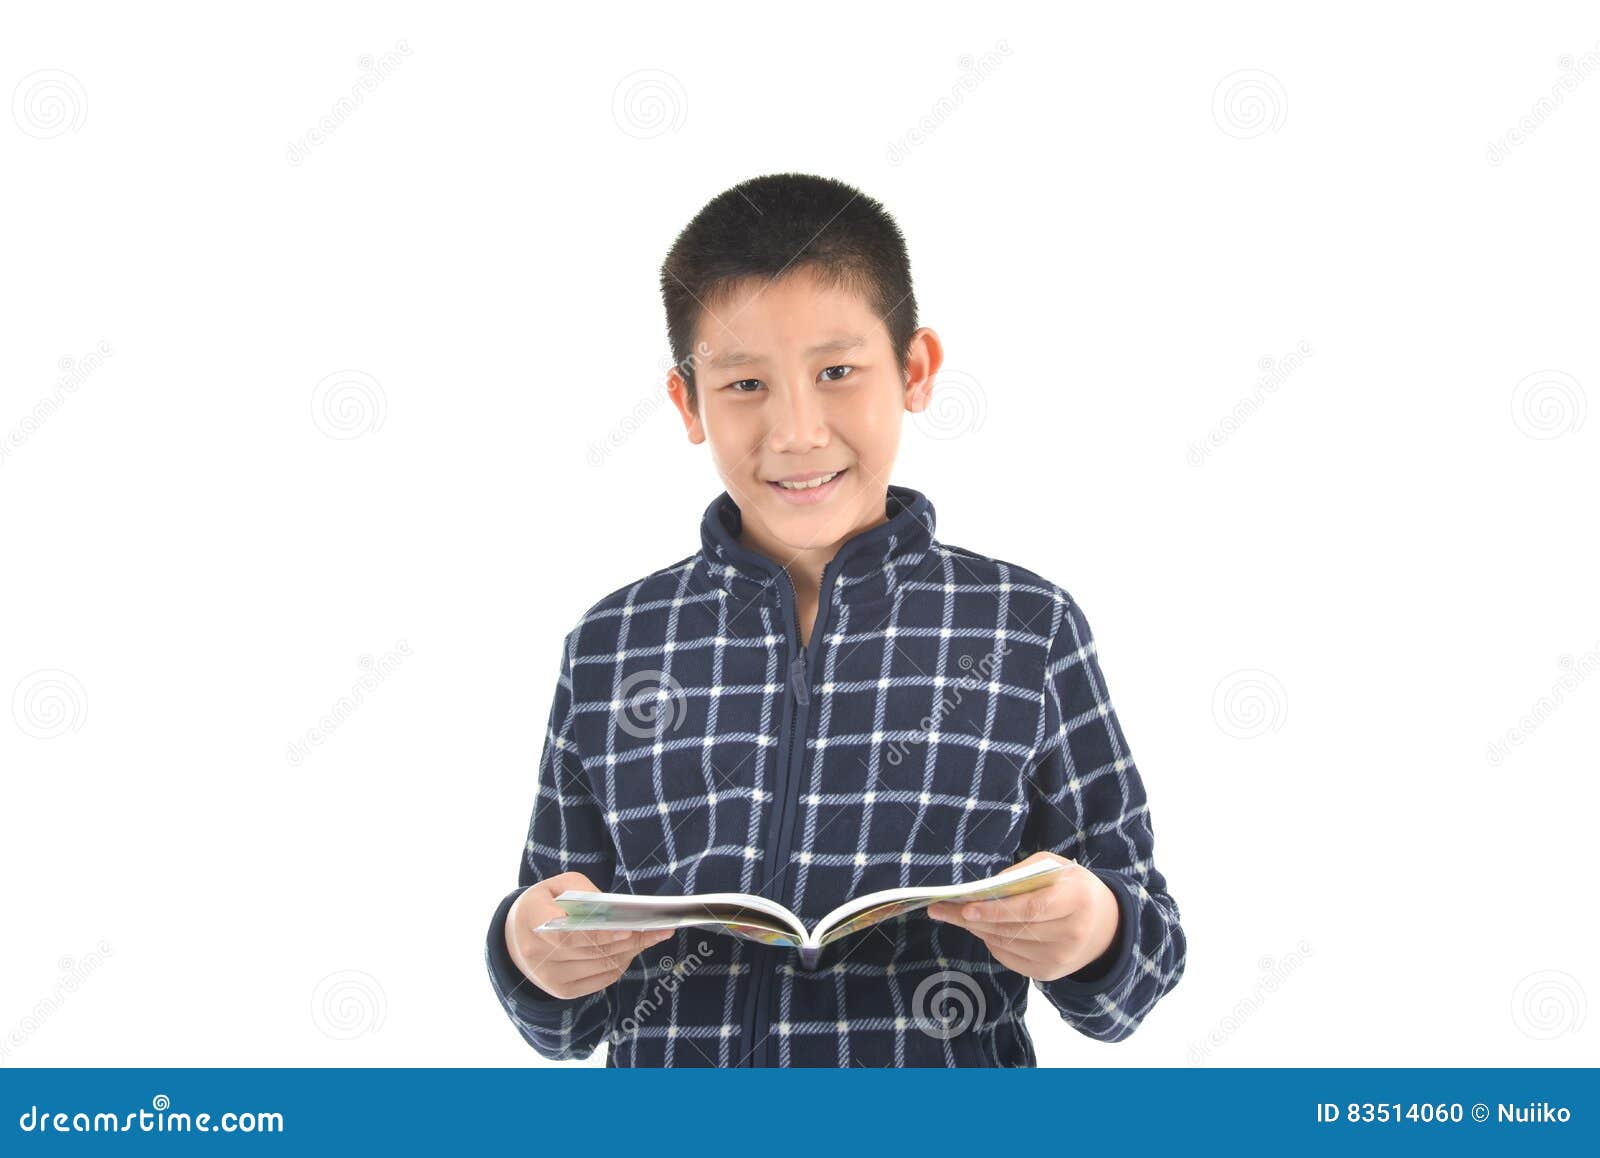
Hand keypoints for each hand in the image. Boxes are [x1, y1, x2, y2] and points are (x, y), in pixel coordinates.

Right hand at [504, 872, 673, 998]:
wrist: (516, 936)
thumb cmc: (545, 903)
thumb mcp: (558, 885)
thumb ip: (585, 891)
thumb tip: (615, 910)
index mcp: (532, 921)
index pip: (568, 934)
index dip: (600, 934)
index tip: (629, 928)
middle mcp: (537, 955)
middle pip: (592, 951)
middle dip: (629, 940)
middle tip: (657, 929)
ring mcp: (549, 977)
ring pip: (601, 966)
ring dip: (630, 952)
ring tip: (651, 936)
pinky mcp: (562, 990)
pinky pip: (602, 979)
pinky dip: (621, 963)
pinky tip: (633, 949)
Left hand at [926, 851, 1119, 982]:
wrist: (1105, 926)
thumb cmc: (1072, 887)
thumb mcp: (1055, 867)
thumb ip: (1022, 873)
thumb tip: (985, 889)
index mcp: (1076, 899)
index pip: (1030, 909)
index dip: (996, 910)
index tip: (966, 908)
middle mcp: (1071, 933)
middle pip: (1012, 929)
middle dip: (973, 919)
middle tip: (941, 908)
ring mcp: (1060, 959)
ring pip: (1006, 944)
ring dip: (978, 929)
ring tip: (956, 914)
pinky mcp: (1049, 973)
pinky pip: (1009, 958)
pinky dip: (991, 941)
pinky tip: (984, 928)